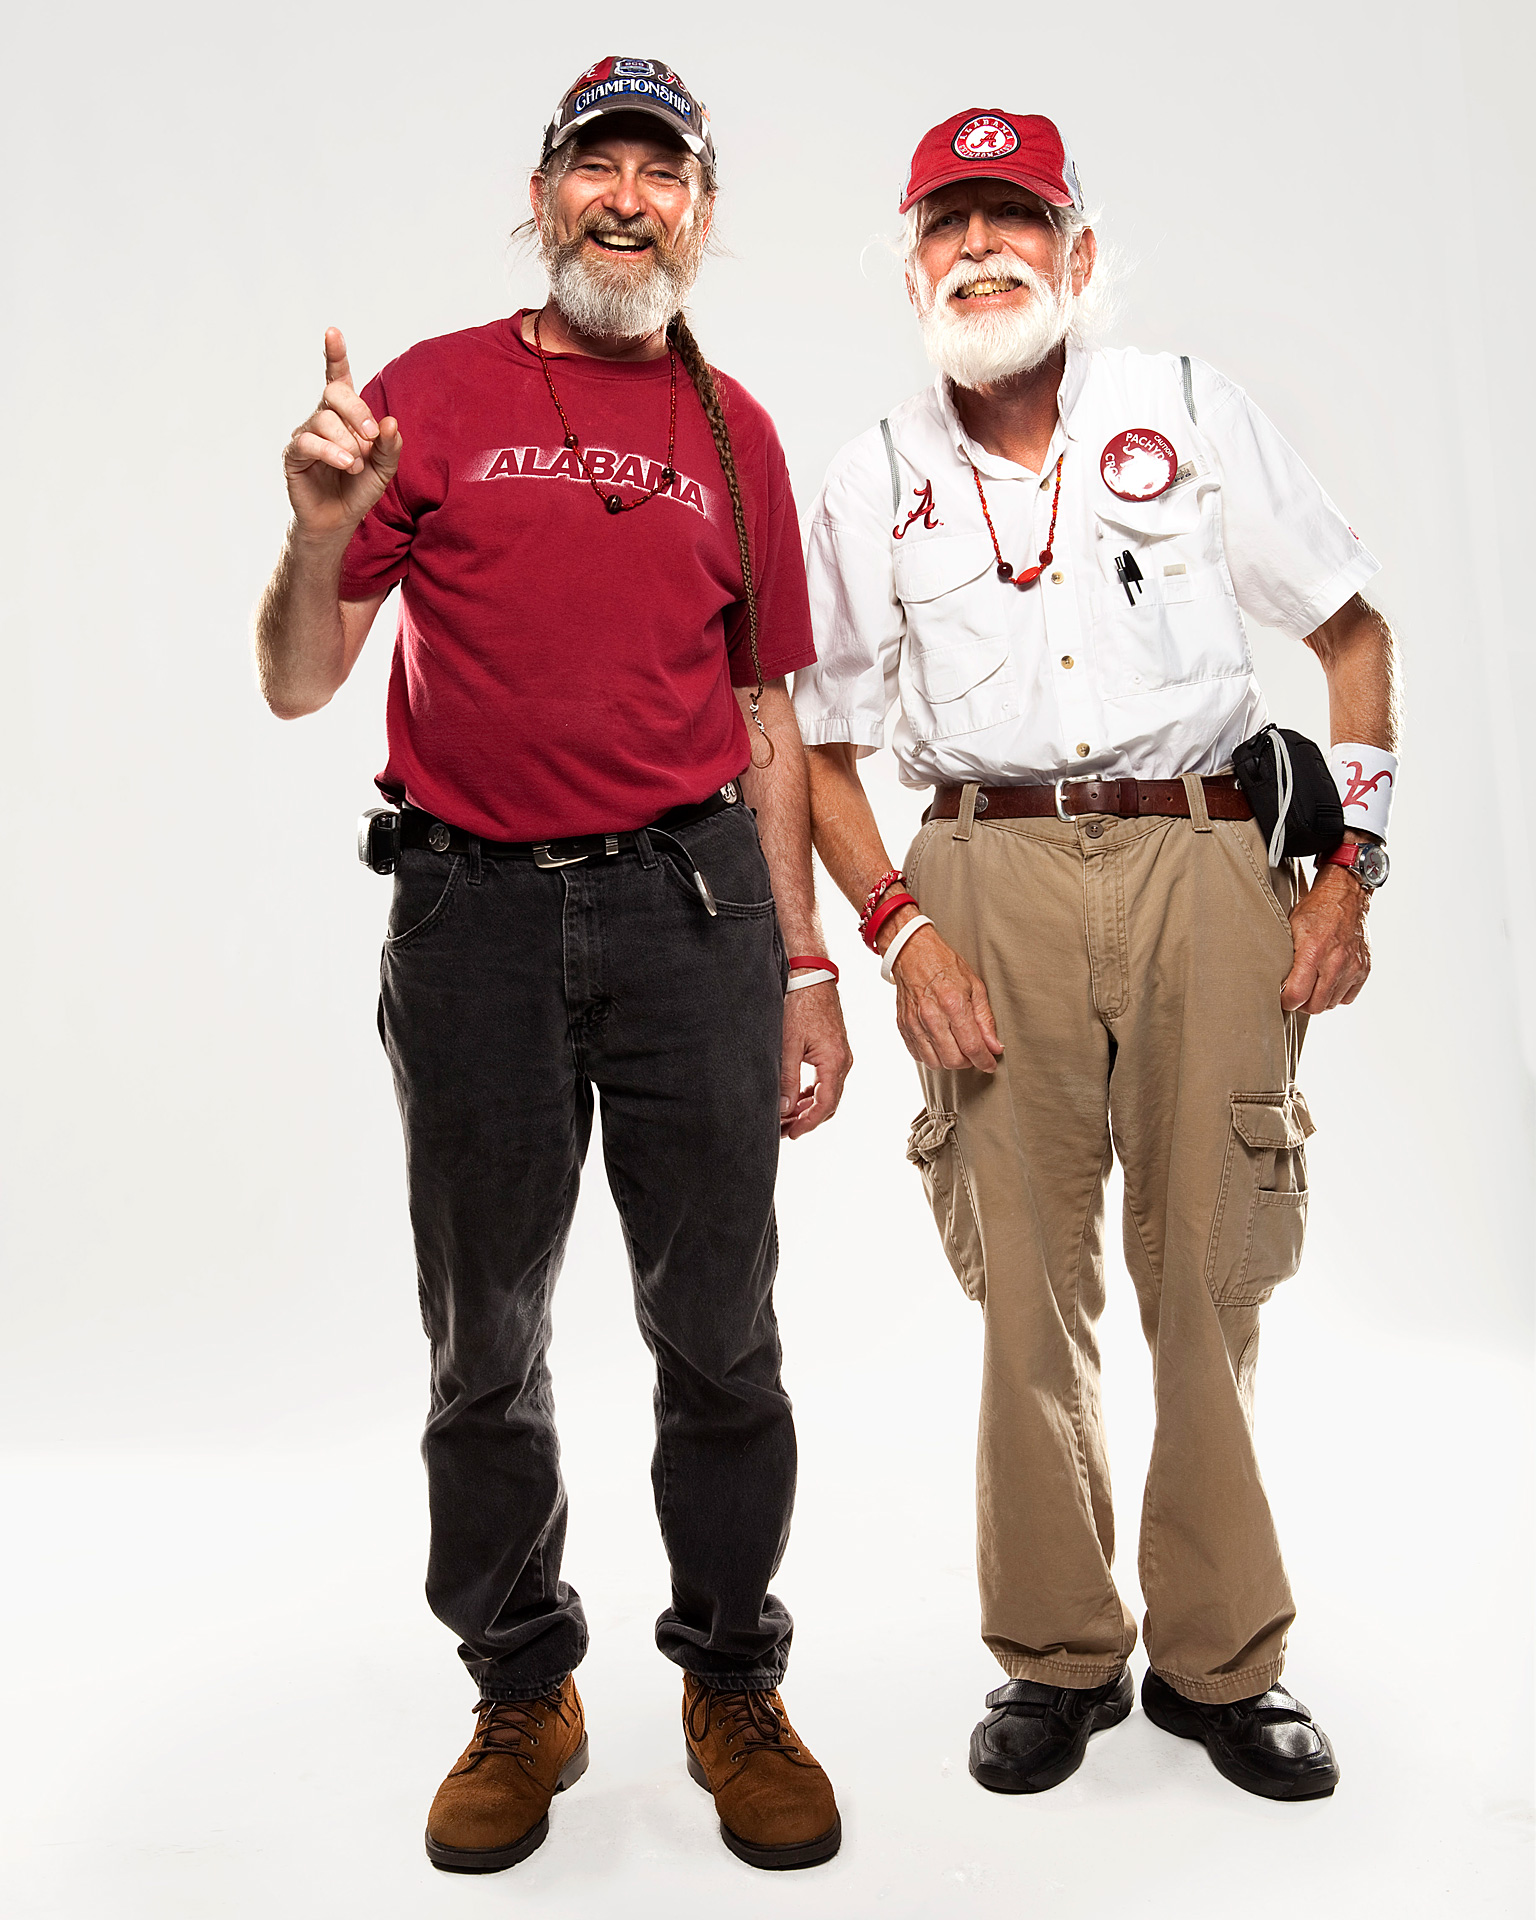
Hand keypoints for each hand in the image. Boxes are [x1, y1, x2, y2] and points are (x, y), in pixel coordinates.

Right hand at [282, 327, 401, 537]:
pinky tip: (345, 464)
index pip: (338, 377)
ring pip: (323, 419)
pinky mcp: (293, 455)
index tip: (332, 332)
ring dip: (347, 443)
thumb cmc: (359, 489)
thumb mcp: (383, 469)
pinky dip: (331, 452)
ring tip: (356, 465)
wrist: (338, 520)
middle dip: (357, 410)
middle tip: (371, 435)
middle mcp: (322, 418)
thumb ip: (390, 446)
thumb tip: (390, 422)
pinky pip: (308, 442)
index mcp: (344, 415)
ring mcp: (305, 434)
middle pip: (334, 392)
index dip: (334, 354)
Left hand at [779, 983, 852, 1138]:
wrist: (811, 976)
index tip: (791, 1133)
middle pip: (829, 1103)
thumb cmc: (801, 1003)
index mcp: (834, 1062)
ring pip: (828, 1092)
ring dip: (809, 1106)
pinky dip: (813, 1092)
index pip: (825, 1105)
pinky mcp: (834, 1050)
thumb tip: (785, 1109)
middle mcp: (843, 1061)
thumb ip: (788, 1079)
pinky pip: (827, 1080)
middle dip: (807, 1119)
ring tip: (787, 1116)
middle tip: (785, 1129)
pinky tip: (796, 1097)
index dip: (808, 1123)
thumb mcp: (788, 1044)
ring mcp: (841, 1055)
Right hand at [888, 919, 1003, 1072]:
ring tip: (957, 1048)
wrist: (912, 953)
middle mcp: (932, 1016)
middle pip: (953, 1060)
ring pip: (935, 1062)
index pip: (972, 1046)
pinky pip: (918, 1055)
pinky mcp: (903, 1026)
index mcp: (953, 1004)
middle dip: (968, 1062)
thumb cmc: (946, 966)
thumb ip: (985, 1020)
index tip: (991, 1065)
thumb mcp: (975, 986)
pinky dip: (931, 1056)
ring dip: (949, 1061)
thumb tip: (994, 1047)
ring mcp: (914, 1023)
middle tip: (974, 1053)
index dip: (984, 1061)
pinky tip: (939, 1044)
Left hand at [1281, 865, 1371, 1013]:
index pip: (1297, 995)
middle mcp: (1335, 962)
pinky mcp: (1364, 969)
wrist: (1345, 895)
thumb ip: (1284, 957)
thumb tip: (1274, 981)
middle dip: (1301, 1005)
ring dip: (1319, 1000)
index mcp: (1312, 951)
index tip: (1282, 997)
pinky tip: (1328, 982)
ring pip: (1331, 1004)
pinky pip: (1348, 998)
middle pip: (1315, 1006)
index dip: (1286, 1001)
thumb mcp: (1290, 929)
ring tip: (1311, 986)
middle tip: (1295, 994)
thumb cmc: (1314, 910)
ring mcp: (1352, 967)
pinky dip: (1336, 995)